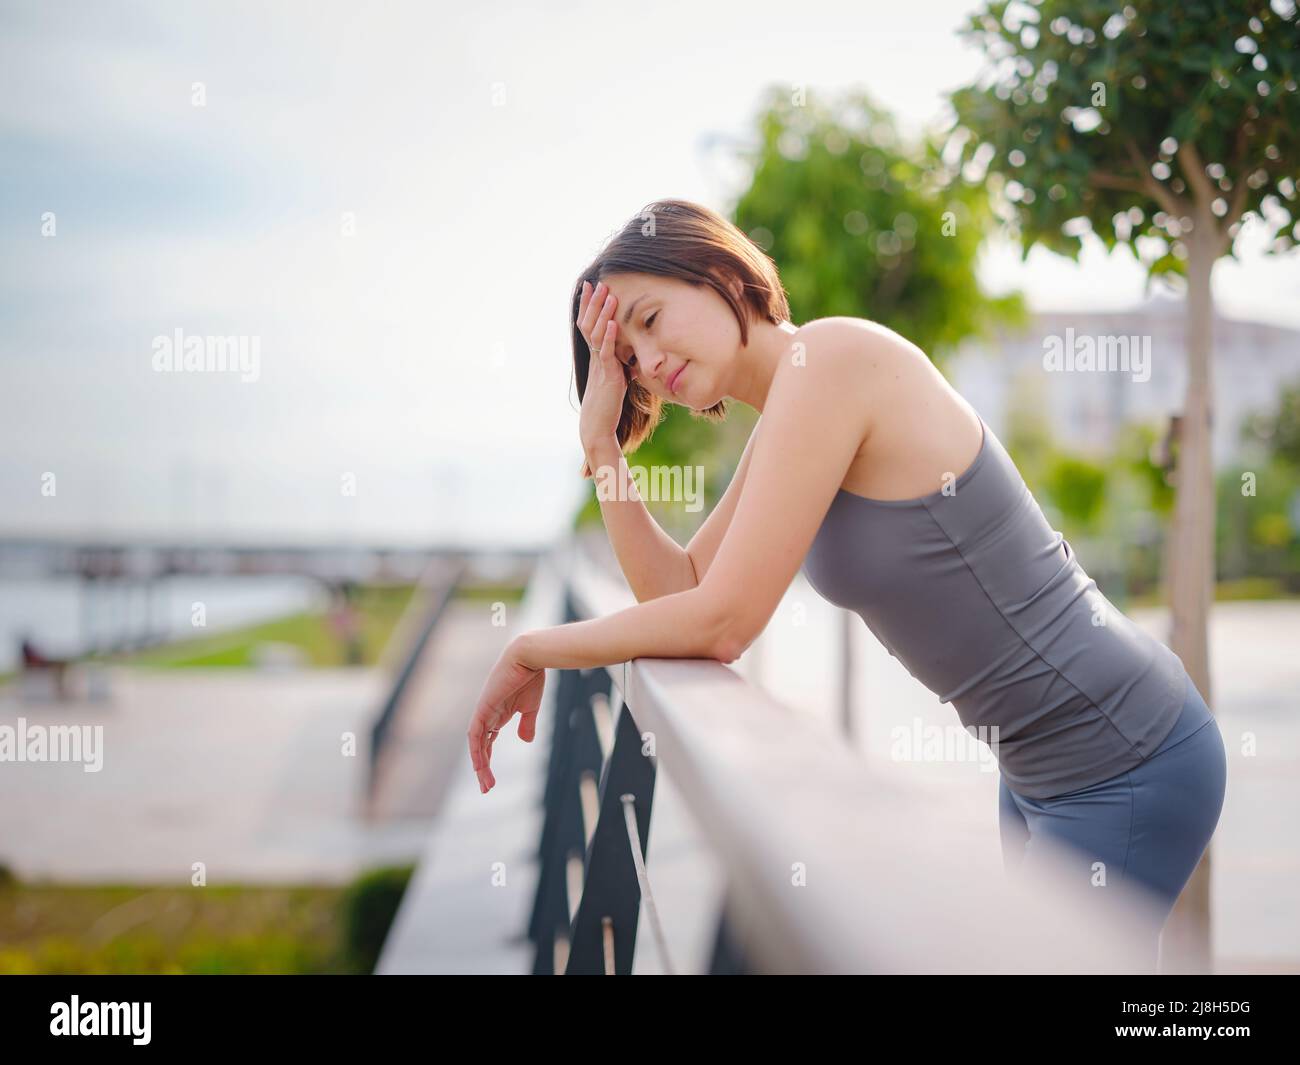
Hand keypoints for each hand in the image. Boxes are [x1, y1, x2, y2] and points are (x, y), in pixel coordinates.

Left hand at [467, 637, 545, 793]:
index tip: (491, 781)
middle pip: (481, 746)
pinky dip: (476, 749)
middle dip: (483, 768)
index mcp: (498, 714)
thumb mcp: (530, 707)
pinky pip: (476, 733)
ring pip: (477, 743)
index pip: (488, 742)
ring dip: (480, 764)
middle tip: (487, 788)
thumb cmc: (531, 677)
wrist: (529, 658)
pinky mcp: (483, 707)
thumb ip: (526, 724)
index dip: (488, 760)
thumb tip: (526, 741)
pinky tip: (479, 764)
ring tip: (486, 783)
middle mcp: (488, 715)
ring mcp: (484, 711)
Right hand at [577, 279, 627, 449]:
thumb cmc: (608, 405)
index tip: (591, 289)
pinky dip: (608, 336)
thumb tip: (632, 364)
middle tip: (596, 282)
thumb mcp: (617, 382)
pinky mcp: (608, 375)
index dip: (590, 307)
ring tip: (608, 295)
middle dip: (593, 303)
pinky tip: (611, 323)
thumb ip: (622, 369)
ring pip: (597, 334)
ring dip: (602, 313)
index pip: (590, 326)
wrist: (598, 425)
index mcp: (598, 357)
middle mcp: (596, 357)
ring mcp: (600, 365)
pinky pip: (606, 352)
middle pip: (590, 324)